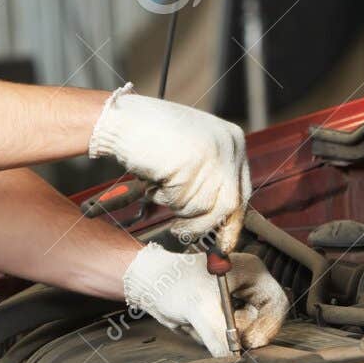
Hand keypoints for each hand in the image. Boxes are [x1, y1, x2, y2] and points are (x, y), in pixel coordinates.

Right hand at [89, 85, 249, 250]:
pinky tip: (154, 176)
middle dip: (204, 225)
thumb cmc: (149, 137)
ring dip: (175, 205)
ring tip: (159, 183)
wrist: (120, 119)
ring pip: (202, 207)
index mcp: (233, 139)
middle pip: (229, 205)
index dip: (231, 221)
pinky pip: (180, 201)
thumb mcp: (191, 153)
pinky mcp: (191, 163)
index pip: (243, 192)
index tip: (222, 243)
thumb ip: (209, 179)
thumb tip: (222, 225)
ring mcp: (211, 153)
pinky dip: (162, 197)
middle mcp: (229, 145)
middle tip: (181, 232)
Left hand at [121, 245, 288, 358]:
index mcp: (252, 273)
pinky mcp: (224, 319)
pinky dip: (211, 338)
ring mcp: (237, 305)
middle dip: (238, 333)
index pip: (277, 304)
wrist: (149, 286)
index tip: (249, 341)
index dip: (268, 326)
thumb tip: (233, 361)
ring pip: (243, 335)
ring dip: (220, 336)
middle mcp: (249, 289)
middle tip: (218, 333)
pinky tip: (194, 324)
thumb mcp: (200, 308)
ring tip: (198, 320)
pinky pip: (228, 340)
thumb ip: (220, 336)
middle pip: (262, 324)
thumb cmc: (173, 282)